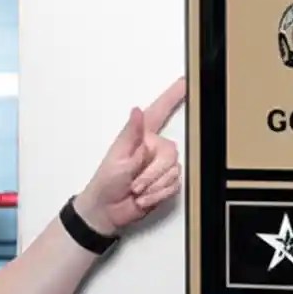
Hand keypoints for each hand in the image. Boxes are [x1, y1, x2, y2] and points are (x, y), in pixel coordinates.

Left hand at [76, 76, 186, 235]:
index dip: (173, 95)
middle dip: (153, 172)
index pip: (160, 110)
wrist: (108, 211)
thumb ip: (131, 134)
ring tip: (137, 190)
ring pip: (174, 170)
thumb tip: (136, 111)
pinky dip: (159, 194)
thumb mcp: (117, 157)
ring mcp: (161, 165)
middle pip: (171, 152)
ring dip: (154, 186)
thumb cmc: (106, 183)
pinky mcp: (167, 181)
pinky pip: (175, 184)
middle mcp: (153, 147)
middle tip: (136, 183)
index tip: (187, 82)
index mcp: (140, 136)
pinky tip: (145, 197)